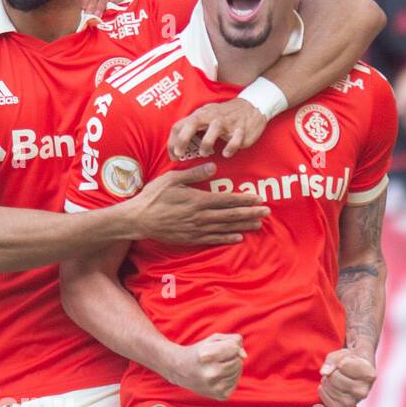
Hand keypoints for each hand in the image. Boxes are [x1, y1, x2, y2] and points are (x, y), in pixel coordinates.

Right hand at [128, 163, 268, 244]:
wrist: (139, 220)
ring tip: (258, 225)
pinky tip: (237, 238)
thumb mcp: (172, 179)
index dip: (244, 199)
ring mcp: (196, 229)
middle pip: (230, 215)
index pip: (226, 200)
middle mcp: (200, 216)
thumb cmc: (153, 196)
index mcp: (197, 200)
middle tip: (267, 213)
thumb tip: (214, 167)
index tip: (258, 199)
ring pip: (225, 228)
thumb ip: (194, 173)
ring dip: (242, 226)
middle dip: (250, 213)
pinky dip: (226, 238)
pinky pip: (212, 239)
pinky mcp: (190, 238)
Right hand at [166, 333, 246, 399]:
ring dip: (231, 368)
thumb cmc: (200, 352)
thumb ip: (234, 340)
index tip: (217, 349)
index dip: (229, 346)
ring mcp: (215, 387)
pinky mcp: (220, 395)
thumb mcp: (214, 339)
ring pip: (237, 372)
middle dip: (230, 357)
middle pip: (238, 361)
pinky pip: (235, 383)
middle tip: (216, 359)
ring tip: (216, 367)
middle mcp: (210, 373)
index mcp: (206, 356)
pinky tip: (217, 377)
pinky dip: (229, 378)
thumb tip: (244, 356)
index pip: (234, 348)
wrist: (179, 370)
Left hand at [168, 97, 267, 159]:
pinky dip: (229, 149)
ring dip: (206, 144)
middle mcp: (212, 116)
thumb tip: (176, 146)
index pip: (180, 125)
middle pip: (193, 123)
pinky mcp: (241, 130)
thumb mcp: (205, 116)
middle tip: (181, 155)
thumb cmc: (223, 115)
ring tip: (204, 153)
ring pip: (214, 129)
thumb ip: (191, 128)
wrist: (252, 106)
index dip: (173, 141)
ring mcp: (227, 122)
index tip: (174, 156)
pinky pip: (235, 140)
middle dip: (183, 140)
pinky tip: (226, 153)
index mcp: (201, 114)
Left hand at [318, 349, 376, 406]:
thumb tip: (324, 372)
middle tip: (338, 372)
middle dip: (332, 372)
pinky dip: (324, 392)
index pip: (343, 365)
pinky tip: (330, 387)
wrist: (352, 372)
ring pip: (330, 389)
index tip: (347, 362)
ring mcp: (354, 402)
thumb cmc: (349, 361)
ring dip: (327, 382)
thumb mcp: (341, 355)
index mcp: (369, 375)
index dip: (340, 361)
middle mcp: (364, 391)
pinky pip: (327, 401)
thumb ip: (332, 360)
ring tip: (335, 379)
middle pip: (335, 378)